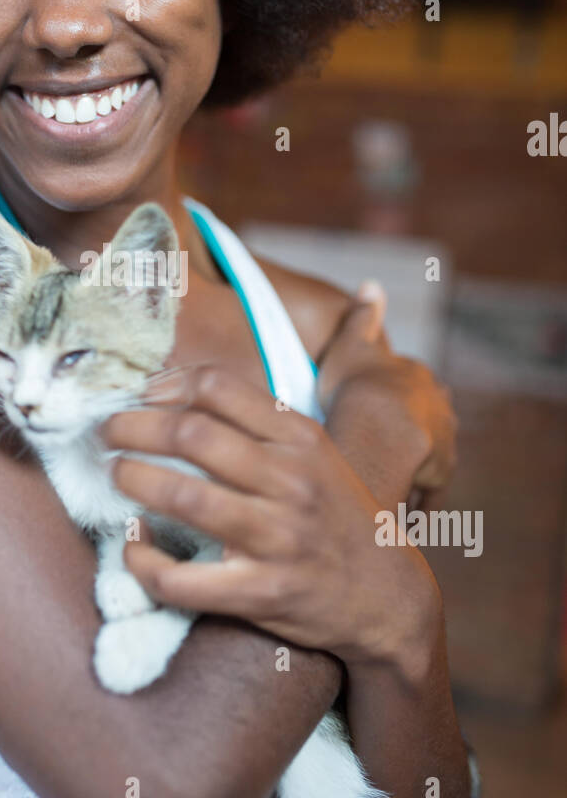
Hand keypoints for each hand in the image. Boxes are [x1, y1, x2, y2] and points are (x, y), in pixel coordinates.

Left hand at [101, 364, 441, 675]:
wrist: (387, 596)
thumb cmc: (336, 516)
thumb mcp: (317, 453)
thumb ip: (259, 420)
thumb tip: (182, 386)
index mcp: (301, 439)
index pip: (218, 388)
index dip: (165, 385)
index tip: (139, 395)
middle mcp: (291, 482)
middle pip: (192, 435)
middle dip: (133, 427)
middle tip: (107, 433)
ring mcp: (278, 538)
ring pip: (184, 499)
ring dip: (133, 479)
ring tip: (114, 474)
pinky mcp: (262, 592)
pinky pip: (182, 579)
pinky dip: (143, 559)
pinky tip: (134, 543)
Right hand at [317, 281, 457, 492]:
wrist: (377, 428)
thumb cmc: (357, 385)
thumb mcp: (352, 343)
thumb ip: (362, 317)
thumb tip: (371, 283)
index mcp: (421, 379)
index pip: (412, 388)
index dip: (389, 402)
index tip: (370, 415)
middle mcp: (440, 408)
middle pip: (426, 423)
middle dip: (408, 437)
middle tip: (376, 454)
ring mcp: (444, 442)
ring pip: (427, 459)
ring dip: (410, 472)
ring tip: (380, 487)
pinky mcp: (440, 476)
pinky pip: (425, 493)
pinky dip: (412, 503)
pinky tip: (392, 513)